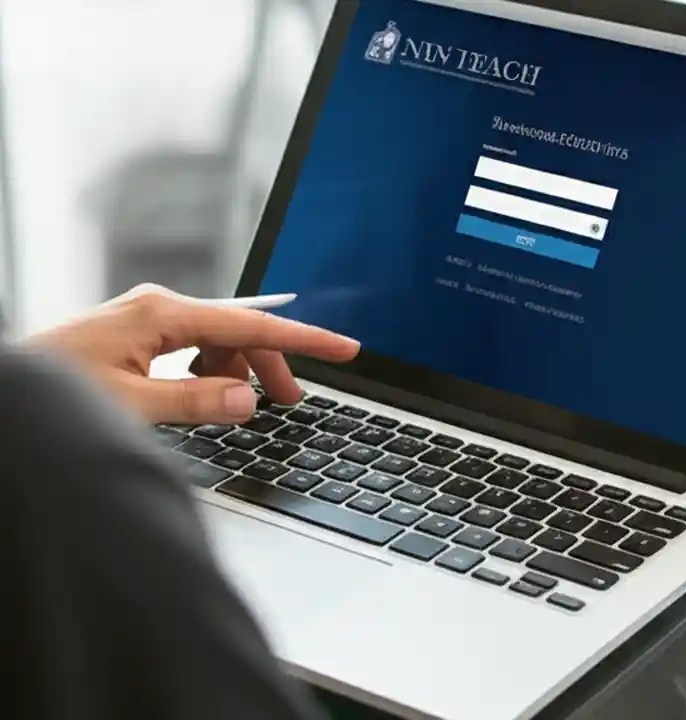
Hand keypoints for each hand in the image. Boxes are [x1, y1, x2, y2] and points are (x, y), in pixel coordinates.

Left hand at [27, 284, 359, 425]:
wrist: (4, 389)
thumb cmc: (51, 393)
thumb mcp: (130, 407)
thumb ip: (195, 403)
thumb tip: (249, 400)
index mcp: (162, 314)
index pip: (252, 326)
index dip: (305, 340)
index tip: (346, 348)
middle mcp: (157, 307)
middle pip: (238, 333)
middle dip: (269, 366)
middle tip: (291, 402)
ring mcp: (146, 319)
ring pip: (216, 343)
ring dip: (235, 375)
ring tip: (236, 410)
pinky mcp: (136, 335)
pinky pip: (192, 350)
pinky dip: (207, 375)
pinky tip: (199, 400)